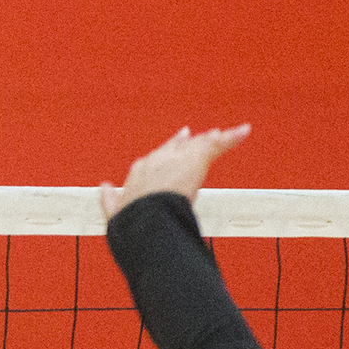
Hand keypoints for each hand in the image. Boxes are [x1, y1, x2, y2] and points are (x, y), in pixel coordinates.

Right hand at [100, 125, 250, 218]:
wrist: (145, 215)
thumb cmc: (131, 218)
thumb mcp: (116, 209)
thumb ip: (110, 199)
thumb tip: (104, 187)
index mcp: (140, 171)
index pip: (154, 159)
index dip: (162, 154)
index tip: (167, 150)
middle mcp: (158, 159)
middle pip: (175, 147)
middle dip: (183, 142)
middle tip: (189, 135)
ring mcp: (178, 158)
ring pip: (197, 145)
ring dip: (209, 140)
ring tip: (221, 134)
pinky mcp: (198, 158)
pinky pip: (219, 145)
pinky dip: (233, 137)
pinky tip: (244, 131)